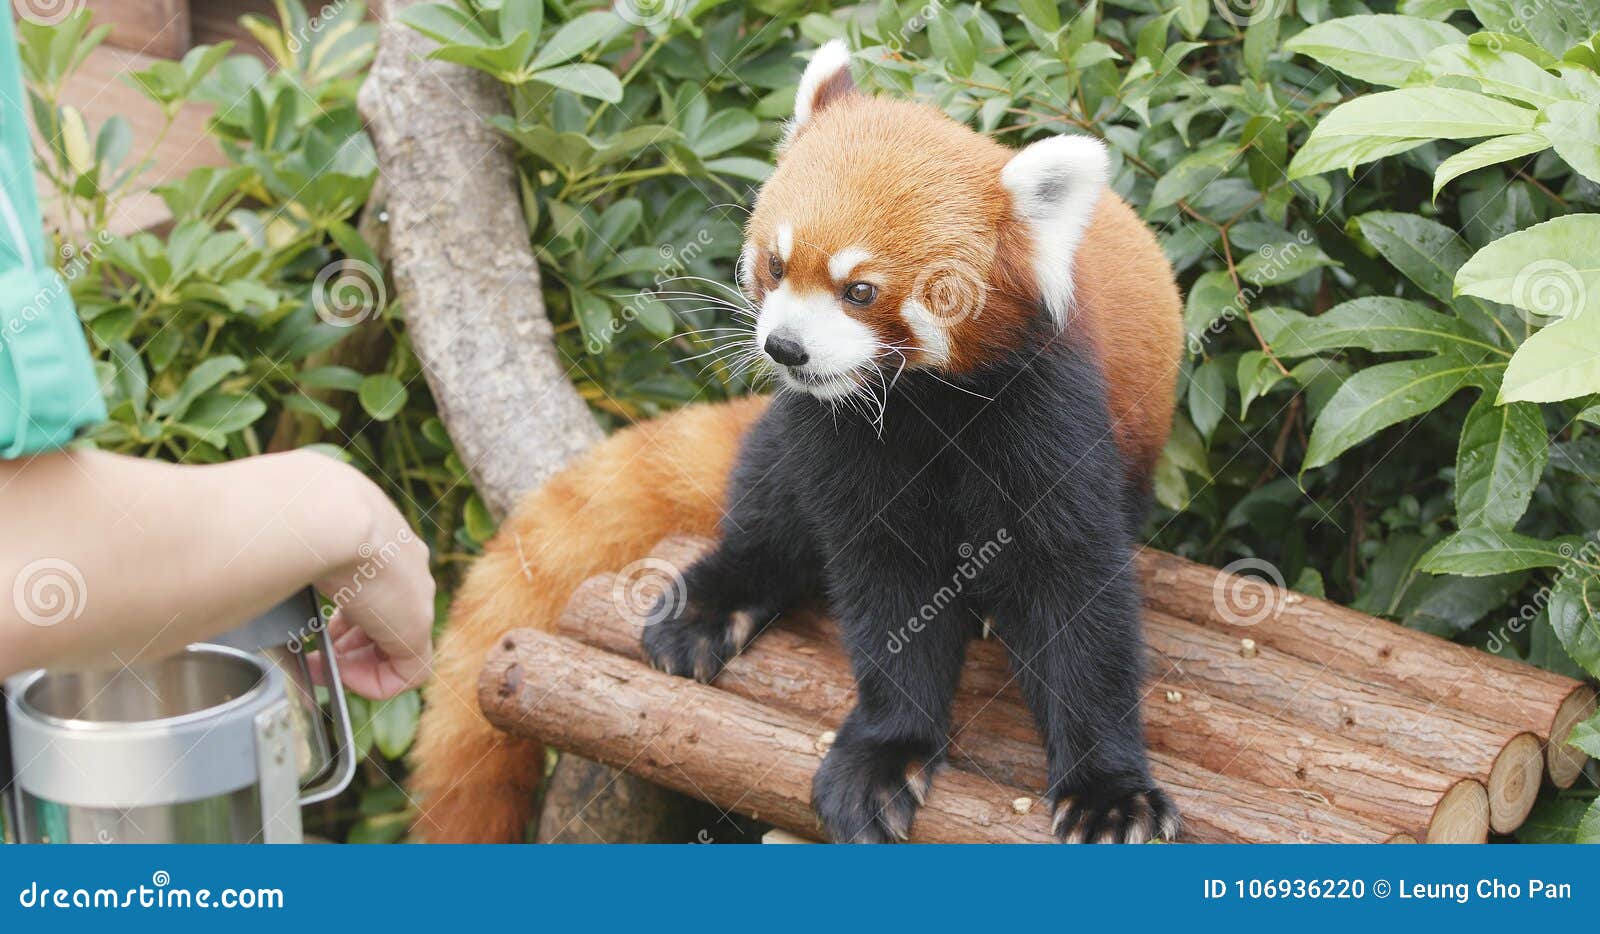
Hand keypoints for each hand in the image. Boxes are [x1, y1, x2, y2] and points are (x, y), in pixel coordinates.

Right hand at [309, 459, 435, 698]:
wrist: (326, 514)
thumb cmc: (298, 516)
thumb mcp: (296, 535)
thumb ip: (288, 557)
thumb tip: (251, 571)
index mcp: (381, 539)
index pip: (373, 587)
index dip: (343, 618)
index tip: (314, 628)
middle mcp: (406, 565)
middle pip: (386, 619)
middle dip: (348, 644)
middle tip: (315, 655)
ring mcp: (416, 596)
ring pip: (397, 646)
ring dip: (356, 664)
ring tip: (321, 664)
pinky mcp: (416, 628)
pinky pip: (408, 673)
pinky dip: (374, 683)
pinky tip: (341, 675)